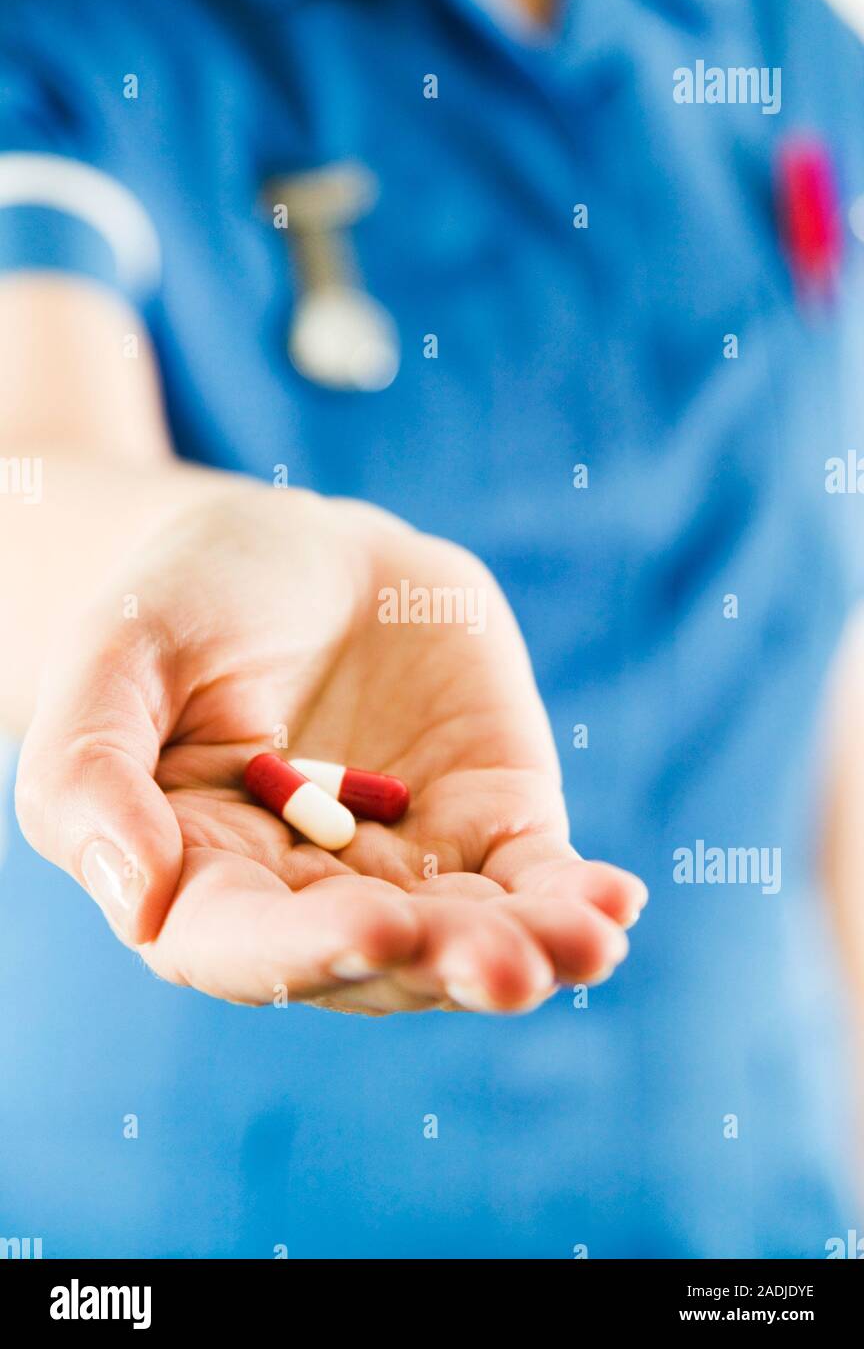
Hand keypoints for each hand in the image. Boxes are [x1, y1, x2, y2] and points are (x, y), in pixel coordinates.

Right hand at [16, 484, 645, 1013]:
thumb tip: (139, 907)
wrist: (295, 553)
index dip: (304, 951)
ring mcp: (408, 865)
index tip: (374, 927)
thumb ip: (90, 771)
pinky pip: (534, 881)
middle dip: (438, 964)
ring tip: (583, 948)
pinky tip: (614, 902)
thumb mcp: (115, 657)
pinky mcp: (489, 825)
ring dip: (525, 951)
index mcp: (201, 878)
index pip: (241, 946)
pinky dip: (574, 899)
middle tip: (502, 965)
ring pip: (464, 935)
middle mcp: (308, 897)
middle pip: (373, 961)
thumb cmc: (184, 603)